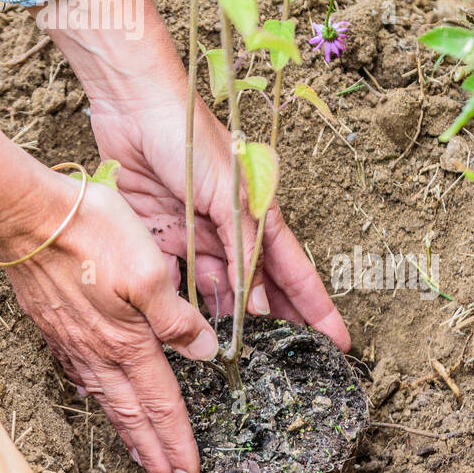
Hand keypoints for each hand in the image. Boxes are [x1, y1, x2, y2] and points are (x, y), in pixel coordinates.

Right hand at [1, 174, 218, 472]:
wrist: (26, 215)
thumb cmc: (91, 230)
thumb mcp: (149, 267)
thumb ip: (175, 315)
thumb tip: (204, 351)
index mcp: (128, 341)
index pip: (161, 402)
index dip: (178, 440)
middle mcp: (98, 351)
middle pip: (133, 414)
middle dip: (153, 454)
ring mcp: (72, 340)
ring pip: (106, 400)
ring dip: (128, 434)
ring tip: (141, 460)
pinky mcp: (53, 324)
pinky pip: (81, 375)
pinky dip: (98, 399)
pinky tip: (99, 399)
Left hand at [37, 0, 349, 351]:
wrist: (134, 106)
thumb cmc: (190, 137)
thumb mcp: (226, 195)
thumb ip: (241, 248)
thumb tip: (257, 304)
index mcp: (256, 213)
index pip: (293, 271)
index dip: (315, 307)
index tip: (339, 342)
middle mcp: (228, 228)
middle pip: (256, 288)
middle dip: (272, 325)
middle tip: (285, 367)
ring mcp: (194, 232)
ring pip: (215, 289)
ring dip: (224, 321)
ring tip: (234, 363)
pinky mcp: (160, 232)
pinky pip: (175, 277)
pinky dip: (181, 302)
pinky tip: (186, 332)